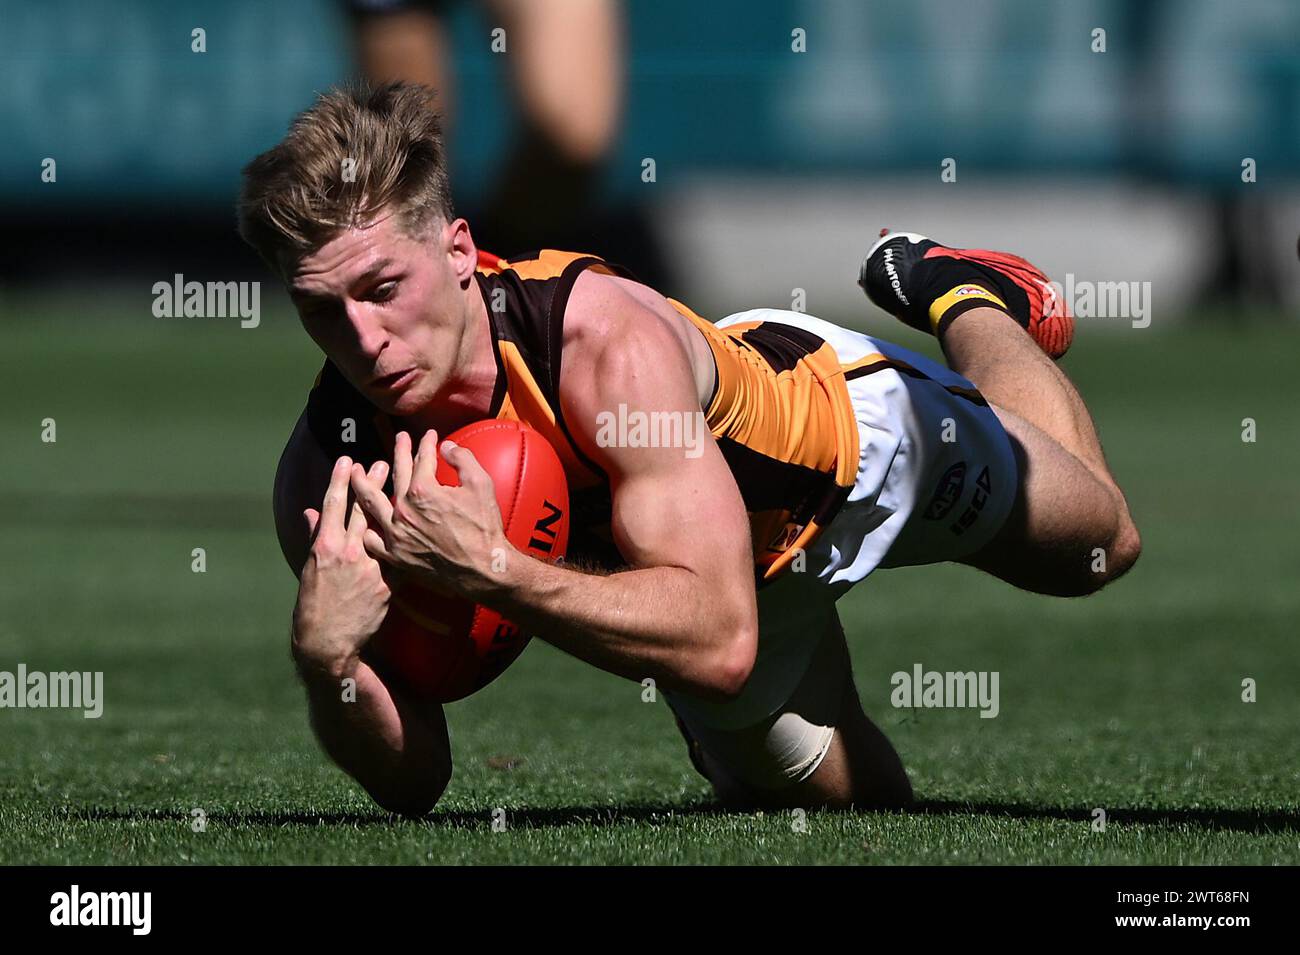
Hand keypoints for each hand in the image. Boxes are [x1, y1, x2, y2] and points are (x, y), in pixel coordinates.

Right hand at [292, 456, 392, 675]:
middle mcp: (349, 551)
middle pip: (364, 510)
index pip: (334, 504)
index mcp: (325, 545)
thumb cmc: (313, 604)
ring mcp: (369, 566)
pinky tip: (419, 530)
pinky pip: (398, 558)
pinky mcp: (387, 583)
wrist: (328, 640)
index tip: (348, 460)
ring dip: (395, 507)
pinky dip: (405, 544)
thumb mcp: (310, 568)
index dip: (341, 479)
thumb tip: (313, 512)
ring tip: (406, 486)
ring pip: (386, 529)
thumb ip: (316, 537)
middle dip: (374, 484)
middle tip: (386, 461)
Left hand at [349, 430, 511, 599]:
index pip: (421, 459)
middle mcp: (404, 510)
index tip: (428, 436)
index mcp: (423, 491)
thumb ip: (462, 459)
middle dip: (398, 453)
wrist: (483, 569)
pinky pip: (371, 538)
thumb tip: (446, 447)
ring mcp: (396, 534)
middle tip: (399, 440)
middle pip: (395, 474)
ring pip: (370, 504)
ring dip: (361, 484)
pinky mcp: (395, 555)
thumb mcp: (481, 484)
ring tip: (354, 472)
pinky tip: (364, 519)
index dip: (425, 444)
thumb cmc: (483, 528)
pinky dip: (366, 527)